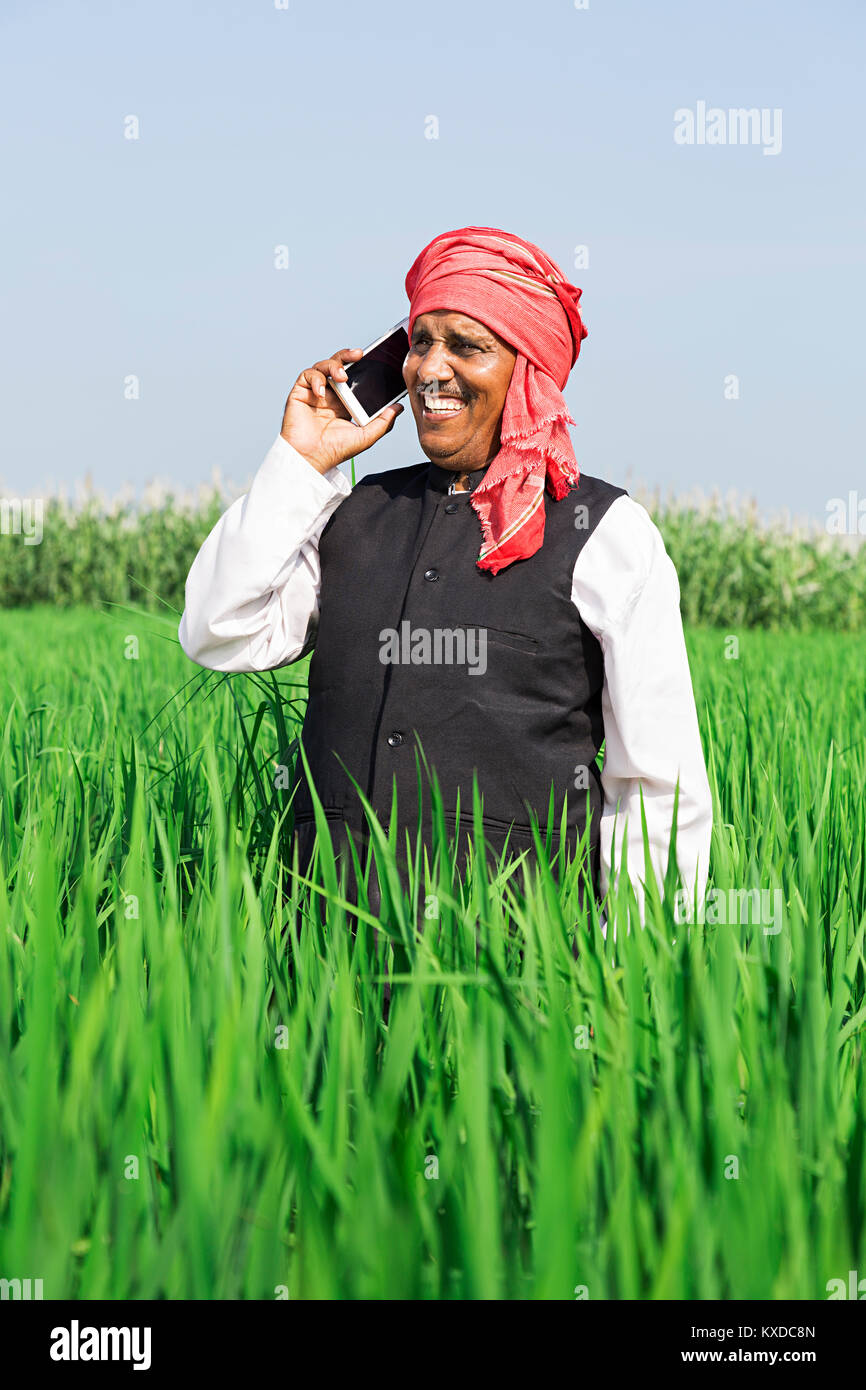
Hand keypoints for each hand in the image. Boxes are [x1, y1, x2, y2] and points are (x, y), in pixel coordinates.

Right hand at [280, 347, 403, 475]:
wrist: (312, 458)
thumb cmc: (336, 450)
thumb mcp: (366, 436)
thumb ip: (383, 422)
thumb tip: (399, 407)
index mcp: (344, 402)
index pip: (353, 376)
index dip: (361, 366)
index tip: (373, 359)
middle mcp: (329, 394)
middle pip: (338, 365)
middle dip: (347, 355)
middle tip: (359, 354)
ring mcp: (314, 392)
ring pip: (323, 366)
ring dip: (333, 365)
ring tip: (342, 376)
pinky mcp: (300, 393)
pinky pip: (307, 375)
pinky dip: (316, 379)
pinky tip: (322, 392)